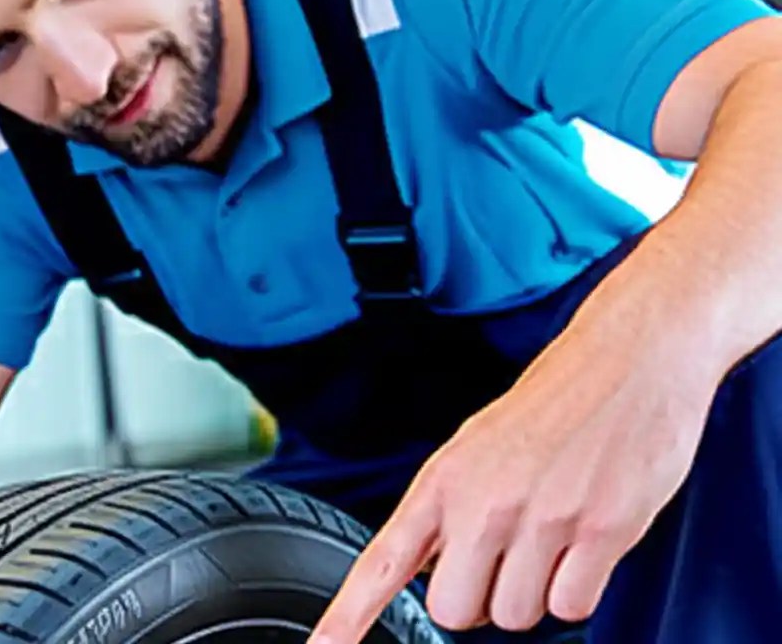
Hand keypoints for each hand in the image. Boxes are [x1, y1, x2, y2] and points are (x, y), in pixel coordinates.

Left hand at [307, 333, 717, 640]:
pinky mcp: (602, 531)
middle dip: (478, 600)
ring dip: (532, 594)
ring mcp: (543, 519)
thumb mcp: (473, 447)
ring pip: (516, 616)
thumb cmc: (551, 406)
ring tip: (551, 537)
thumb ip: (446, 510)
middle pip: (455, 612)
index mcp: (443, 481)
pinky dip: (577, 590)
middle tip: (504, 559)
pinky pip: (572, 607)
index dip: (348, 615)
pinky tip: (584, 544)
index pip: (383, 563)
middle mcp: (485, 503)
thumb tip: (427, 571)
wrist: (628, 360)